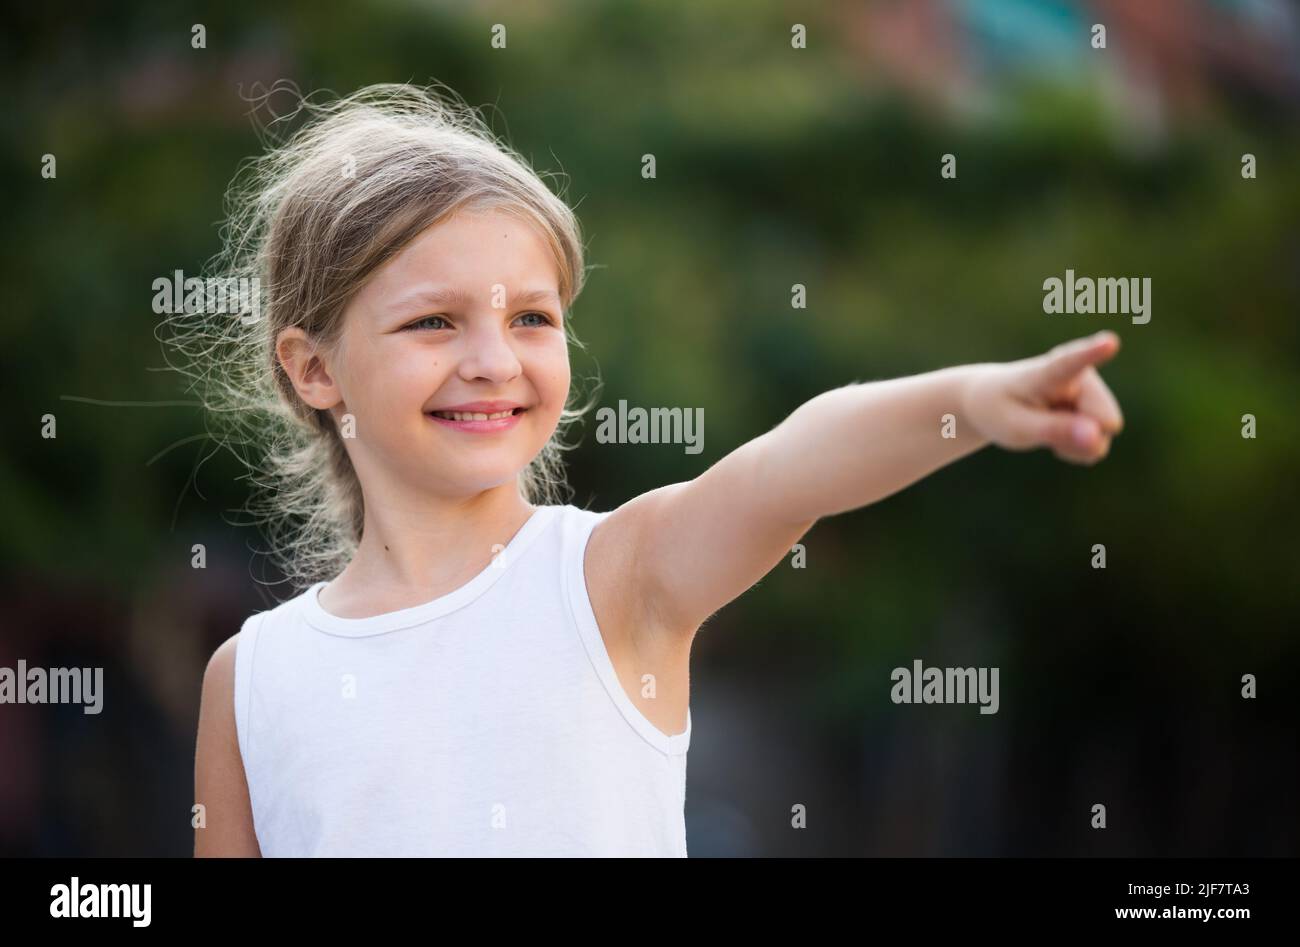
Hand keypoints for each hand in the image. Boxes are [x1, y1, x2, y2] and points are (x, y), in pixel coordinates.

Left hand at [963, 331, 1123, 463]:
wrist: (992, 402)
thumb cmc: (999, 410)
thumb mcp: (1016, 427)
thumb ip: (1055, 430)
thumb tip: (1097, 436)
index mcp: (1050, 371)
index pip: (1074, 362)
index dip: (1093, 353)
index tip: (1111, 341)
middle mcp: (1081, 376)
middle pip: (1105, 421)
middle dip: (1079, 438)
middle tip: (1042, 427)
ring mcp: (1093, 391)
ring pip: (1103, 436)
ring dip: (1075, 445)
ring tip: (1046, 427)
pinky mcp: (1097, 407)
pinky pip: (1098, 445)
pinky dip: (1077, 448)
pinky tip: (1057, 433)